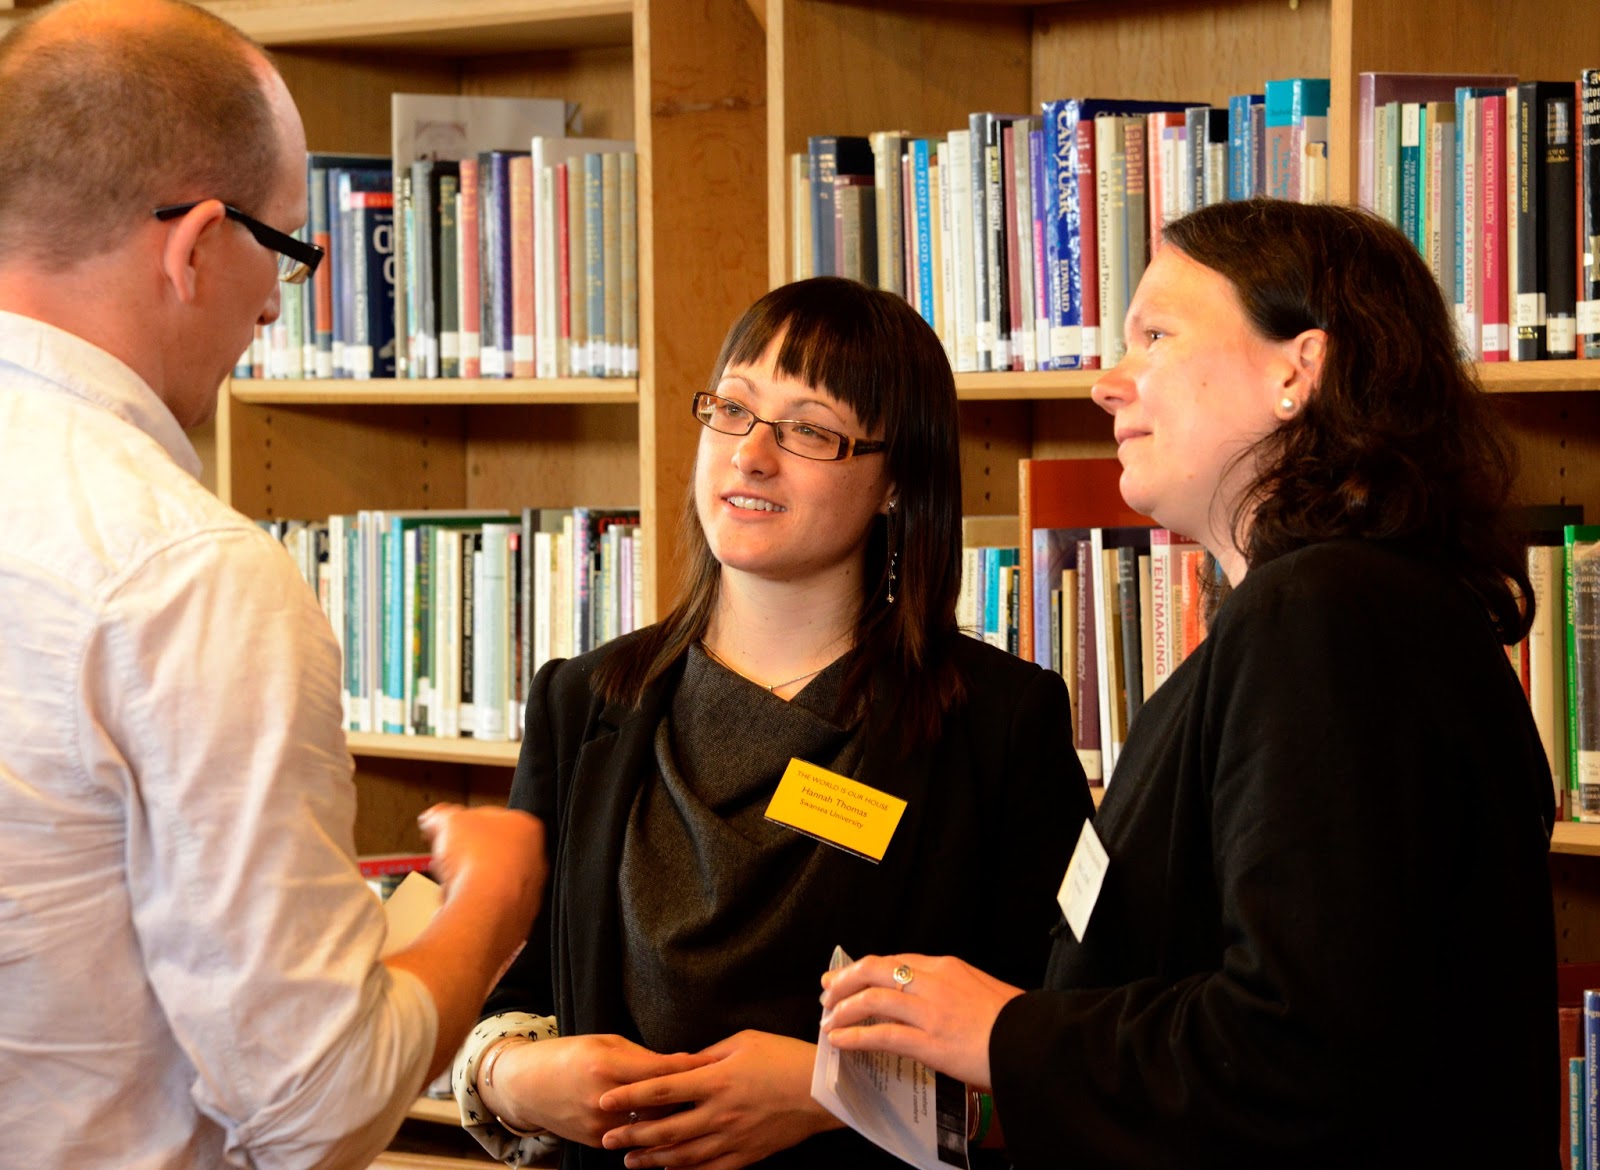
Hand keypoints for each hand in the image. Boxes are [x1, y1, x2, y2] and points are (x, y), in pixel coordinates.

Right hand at [418, 802, 545, 964]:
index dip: (462, 824)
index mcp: (526, 827)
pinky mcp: (516, 918)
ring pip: (489, 880)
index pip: (490, 818)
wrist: (483, 910)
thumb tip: (434, 817)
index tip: (446, 830)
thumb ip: (441, 815)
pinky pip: (487, 906)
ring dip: (466, 880)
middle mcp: (534, 858)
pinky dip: (471, 904)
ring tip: (449, 881)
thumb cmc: (477, 861)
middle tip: (444, 856)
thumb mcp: (448, 821)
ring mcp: (528, 890)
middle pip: (490, 851)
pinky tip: (457, 902)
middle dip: (464, 854)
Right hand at [487, 1033, 716, 1146]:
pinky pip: (635, 1139)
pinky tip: (678, 1128)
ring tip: (706, 1111)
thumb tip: (686, 1061)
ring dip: (677, 1119)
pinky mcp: (597, 1143)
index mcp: (607, 1067)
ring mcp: (600, 1127)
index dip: (693, 1068)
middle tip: (722, 1092)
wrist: (526, 1087)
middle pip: (661, 1103)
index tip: (718, 1064)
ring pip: (651, 1126)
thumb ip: (645, 1056)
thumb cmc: (569, 1056)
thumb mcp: (606, 1044)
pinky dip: (655, 1132)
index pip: (662, 1070)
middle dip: (692, 1098)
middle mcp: (604, 1101)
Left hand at [596, 1030, 841, 1169]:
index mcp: (716, 1079)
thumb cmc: (785, 1057)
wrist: (823, 1092)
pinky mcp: (745, 1156)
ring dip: (652, 1159)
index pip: (661, 1089)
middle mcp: (719, 1112)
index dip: (630, 1096)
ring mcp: (732, 1138)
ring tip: (630, 1162)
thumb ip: (708, 1054)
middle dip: (631, 1136)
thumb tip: (680, 1062)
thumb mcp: (744, 1042)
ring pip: (682, 1155)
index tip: (606, 1101)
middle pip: (664, 1129)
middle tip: (607, 1140)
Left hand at [818, 953, 1022, 1090]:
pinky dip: (854, 1035)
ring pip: (872, 998)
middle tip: (827, 992)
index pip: (894, 960)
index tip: (847, 976)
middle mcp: (933, 981)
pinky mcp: (928, 1041)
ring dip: (843, 1009)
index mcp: (946, 967)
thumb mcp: (982, 991)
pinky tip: (839, 1041)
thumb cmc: (1016, 1023)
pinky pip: (881, 1034)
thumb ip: (954, 990)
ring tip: (828, 1020)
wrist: (1036, 1043)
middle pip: (875, 969)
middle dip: (845, 980)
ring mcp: (929, 1011)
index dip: (865, 968)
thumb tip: (936, 1001)